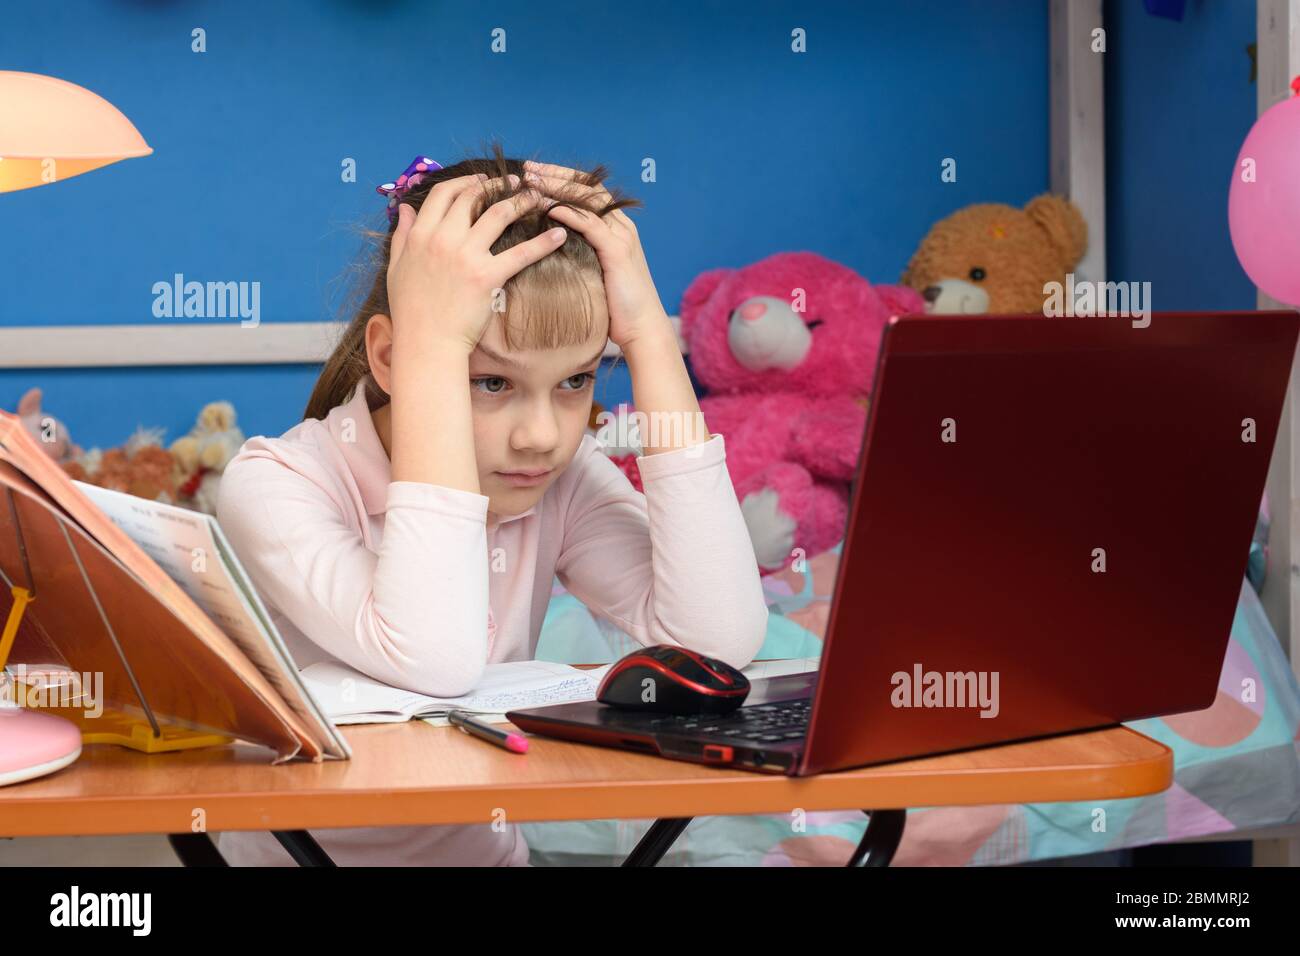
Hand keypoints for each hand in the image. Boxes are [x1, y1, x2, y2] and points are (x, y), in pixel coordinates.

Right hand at [386, 172, 565, 352]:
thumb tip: (404, 208)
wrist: (426, 344)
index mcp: (420, 235)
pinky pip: (521, 253)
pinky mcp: (487, 276)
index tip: (481, 180)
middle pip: (472, 197)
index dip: (465, 181)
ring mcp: (466, 256)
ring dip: (521, 200)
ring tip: (537, 197)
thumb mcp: (396, 268)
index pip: (444, 194)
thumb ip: (400, 235)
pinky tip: (560, 235)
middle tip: (515, 182)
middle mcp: (442, 239)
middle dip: (497, 184)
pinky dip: (543, 242)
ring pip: (498, 213)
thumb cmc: (411, 311)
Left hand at [523, 160, 670, 349]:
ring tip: (532, 183)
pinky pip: (592, 225)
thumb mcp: (596, 272)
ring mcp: (621, 237)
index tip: (534, 175)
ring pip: (588, 200)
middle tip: (528, 170)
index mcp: (616, 228)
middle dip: (556, 175)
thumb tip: (551, 248)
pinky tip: (550, 208)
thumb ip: (581, 254)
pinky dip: (571, 214)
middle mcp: (621, 226)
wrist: (643, 328)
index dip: (561, 178)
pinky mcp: (618, 252)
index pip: (588, 191)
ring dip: (558, 188)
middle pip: (588, 187)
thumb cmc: (617, 306)